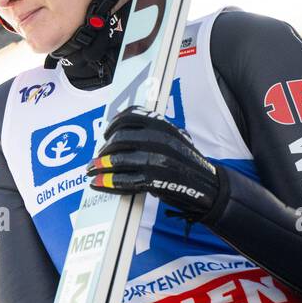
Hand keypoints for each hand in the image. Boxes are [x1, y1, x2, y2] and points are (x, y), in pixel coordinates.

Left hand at [86, 105, 222, 220]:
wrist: (209, 187)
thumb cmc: (186, 164)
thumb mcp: (174, 139)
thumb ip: (152, 133)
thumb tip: (118, 136)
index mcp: (164, 125)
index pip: (130, 116)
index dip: (112, 125)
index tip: (105, 134)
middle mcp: (160, 139)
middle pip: (119, 138)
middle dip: (103, 150)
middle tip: (96, 159)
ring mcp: (158, 159)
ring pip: (119, 159)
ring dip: (100, 167)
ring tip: (92, 171)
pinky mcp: (155, 179)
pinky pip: (125, 180)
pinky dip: (108, 183)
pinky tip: (98, 184)